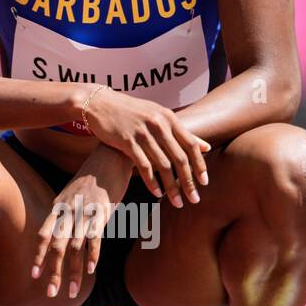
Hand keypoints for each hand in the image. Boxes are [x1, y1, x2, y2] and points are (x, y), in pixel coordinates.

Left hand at [30, 168, 115, 302]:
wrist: (109, 158)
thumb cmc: (91, 180)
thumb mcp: (71, 194)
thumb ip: (63, 213)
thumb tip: (57, 232)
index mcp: (58, 207)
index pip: (43, 235)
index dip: (38, 255)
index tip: (33, 276)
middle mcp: (68, 211)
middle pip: (56, 246)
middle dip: (53, 271)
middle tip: (50, 294)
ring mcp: (84, 212)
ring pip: (74, 246)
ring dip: (74, 271)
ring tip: (72, 292)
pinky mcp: (101, 212)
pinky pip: (94, 237)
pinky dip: (92, 255)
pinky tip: (91, 270)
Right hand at [81, 87, 209, 207]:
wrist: (99, 103)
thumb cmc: (131, 111)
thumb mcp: (158, 116)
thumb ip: (181, 132)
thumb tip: (206, 147)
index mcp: (169, 118)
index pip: (191, 145)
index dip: (200, 165)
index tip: (204, 182)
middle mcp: (158, 124)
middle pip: (180, 158)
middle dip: (189, 182)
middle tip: (194, 199)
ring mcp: (142, 133)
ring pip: (163, 165)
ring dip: (172, 187)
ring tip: (178, 202)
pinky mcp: (126, 141)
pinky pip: (143, 166)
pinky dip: (152, 182)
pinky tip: (157, 194)